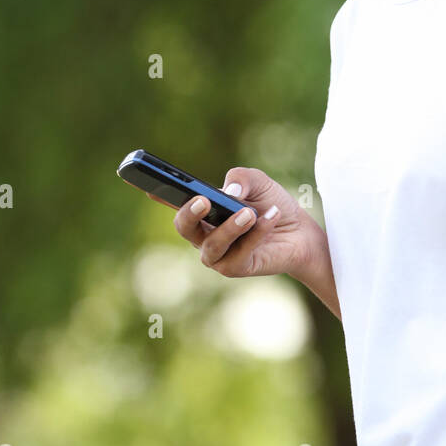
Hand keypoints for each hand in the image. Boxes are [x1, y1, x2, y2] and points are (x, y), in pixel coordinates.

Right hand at [148, 166, 323, 279]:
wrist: (301, 231)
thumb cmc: (271, 204)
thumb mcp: (258, 181)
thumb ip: (241, 178)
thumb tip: (229, 192)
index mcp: (202, 210)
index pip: (173, 201)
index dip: (157, 192)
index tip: (144, 183)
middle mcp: (203, 233)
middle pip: (183, 226)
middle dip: (189, 213)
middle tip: (204, 200)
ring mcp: (217, 254)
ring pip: (211, 244)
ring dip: (231, 226)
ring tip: (249, 213)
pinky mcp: (235, 268)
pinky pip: (239, 252)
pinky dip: (256, 233)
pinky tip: (270, 217)